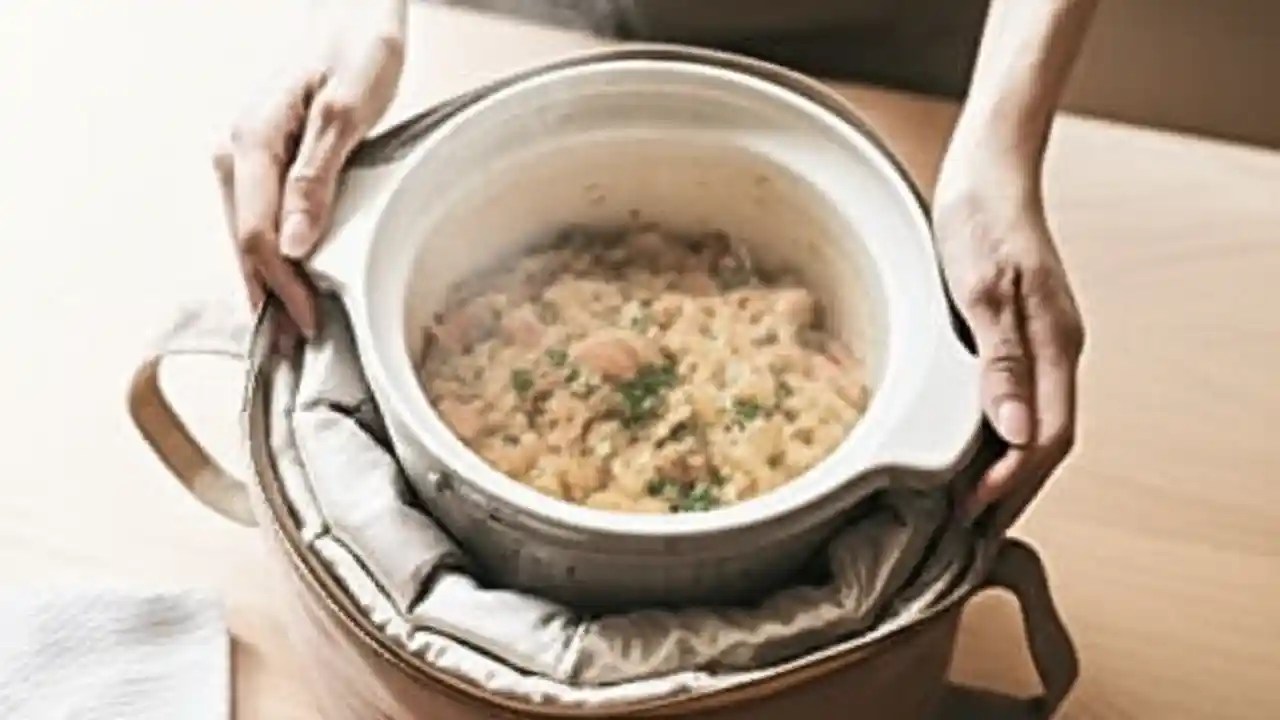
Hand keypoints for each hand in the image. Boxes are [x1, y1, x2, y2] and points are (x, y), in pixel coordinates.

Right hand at [213, 3, 404, 347]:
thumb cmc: (356, 50)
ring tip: (291, 332)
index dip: (282, 287)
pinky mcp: (264, 161)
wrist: (355, 14)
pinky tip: (288, 285)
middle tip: (296, 350)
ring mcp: (246, 157)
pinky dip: (274, 257)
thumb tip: (293, 246)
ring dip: (269, 283)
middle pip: (244, 243)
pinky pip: (261, 219)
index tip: (310, 324)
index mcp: (252, 142)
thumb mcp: (346, 113)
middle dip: (270, 297)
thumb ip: (318, 179)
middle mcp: (237, 152)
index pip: (256, 235)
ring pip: (248, 235)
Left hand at [933, 146, 1084, 527]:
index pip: (1047, 437)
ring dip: (1006, 466)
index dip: (1011, 481)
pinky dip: (999, 433)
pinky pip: (1022, 398)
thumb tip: (1015, 431)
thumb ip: (1000, 361)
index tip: (971, 510)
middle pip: (1047, 440)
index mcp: (1055, 344)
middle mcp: (1057, 349)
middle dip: (1012, 488)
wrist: (988, 169)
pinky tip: (972, 446)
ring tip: (967, 502)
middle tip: (968, 526)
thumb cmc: (981, 220)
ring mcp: (1044, 341)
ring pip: (1036, 422)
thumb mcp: (982, 289)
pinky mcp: (1023, 332)